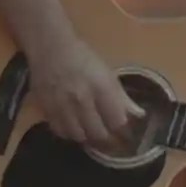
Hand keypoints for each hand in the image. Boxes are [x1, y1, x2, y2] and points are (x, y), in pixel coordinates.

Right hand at [26, 37, 144, 148]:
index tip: (124, 133)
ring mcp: (62, 106)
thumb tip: (138, 115)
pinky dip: (69, 134)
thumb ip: (121, 97)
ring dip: (87, 138)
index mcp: (101, 87)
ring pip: (78, 136)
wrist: (50, 47)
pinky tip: (74, 127)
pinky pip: (60, 131)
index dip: (123, 130)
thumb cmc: (83, 57)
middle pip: (98, 133)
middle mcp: (82, 99)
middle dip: (106, 138)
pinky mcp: (46, 109)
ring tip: (91, 133)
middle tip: (109, 137)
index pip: (117, 121)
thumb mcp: (107, 73)